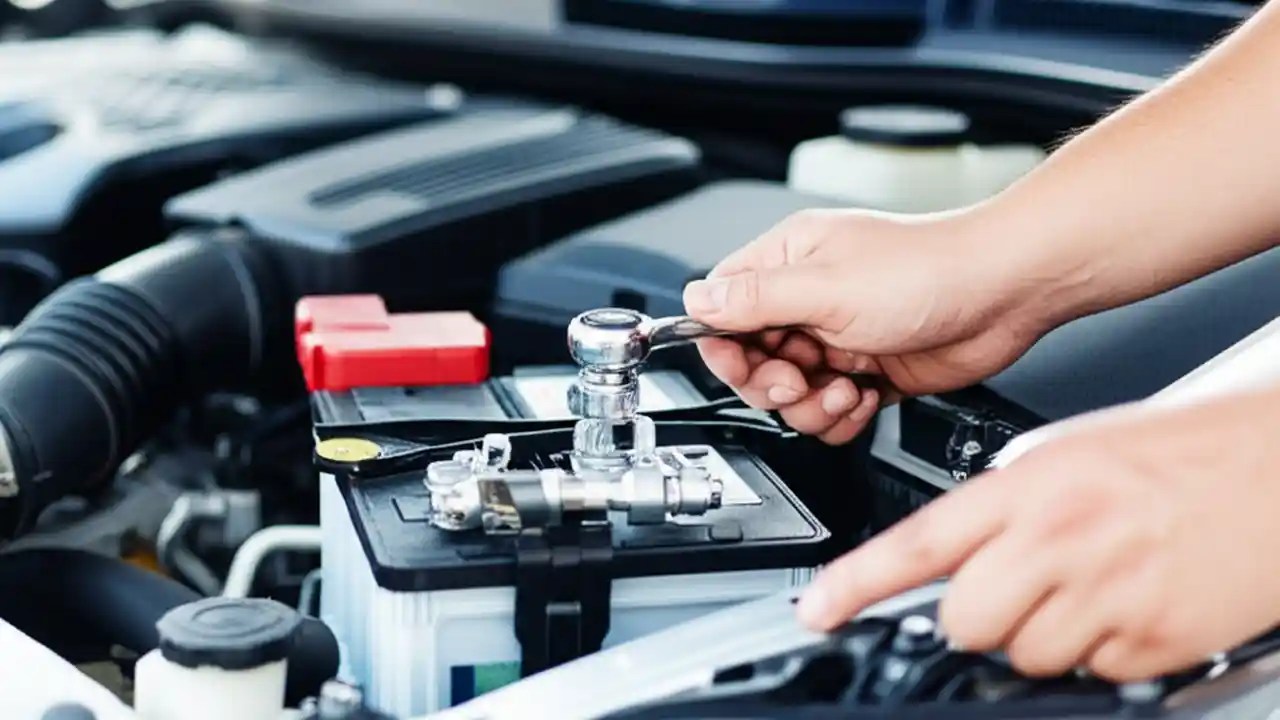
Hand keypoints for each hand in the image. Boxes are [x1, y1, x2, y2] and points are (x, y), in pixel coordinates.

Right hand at [683, 208, 1052, 443]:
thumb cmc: (928, 271)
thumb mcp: (824, 287)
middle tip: (800, 380)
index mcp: (788, 263)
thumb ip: (754, 300)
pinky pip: (829, 412)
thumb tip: (696, 300)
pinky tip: (867, 398)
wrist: (1004, 293)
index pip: (723, 310)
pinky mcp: (868, 372)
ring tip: (847, 390)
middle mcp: (808, 299)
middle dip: (771, 384)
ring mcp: (838, 338)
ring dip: (812, 405)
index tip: (742, 366)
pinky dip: (843, 417)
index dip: (724, 346)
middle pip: (752, 362)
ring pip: (789, 395)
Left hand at [795, 384, 1279, 680]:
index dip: (856, 582)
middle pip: (962, 620)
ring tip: (1096, 584)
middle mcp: (1061, 539)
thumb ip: (1008, 504)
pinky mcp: (1150, 643)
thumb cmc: (1189, 455)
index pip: (920, 541)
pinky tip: (1134, 603)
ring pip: (1021, 655)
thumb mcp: (1077, 453)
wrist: (1279, 471)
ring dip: (1044, 635)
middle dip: (978, 615)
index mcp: (1033, 484)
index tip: (818, 610)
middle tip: (1024, 583)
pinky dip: (1103, 651)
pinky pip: (1091, 673)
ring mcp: (1105, 596)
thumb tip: (958, 552)